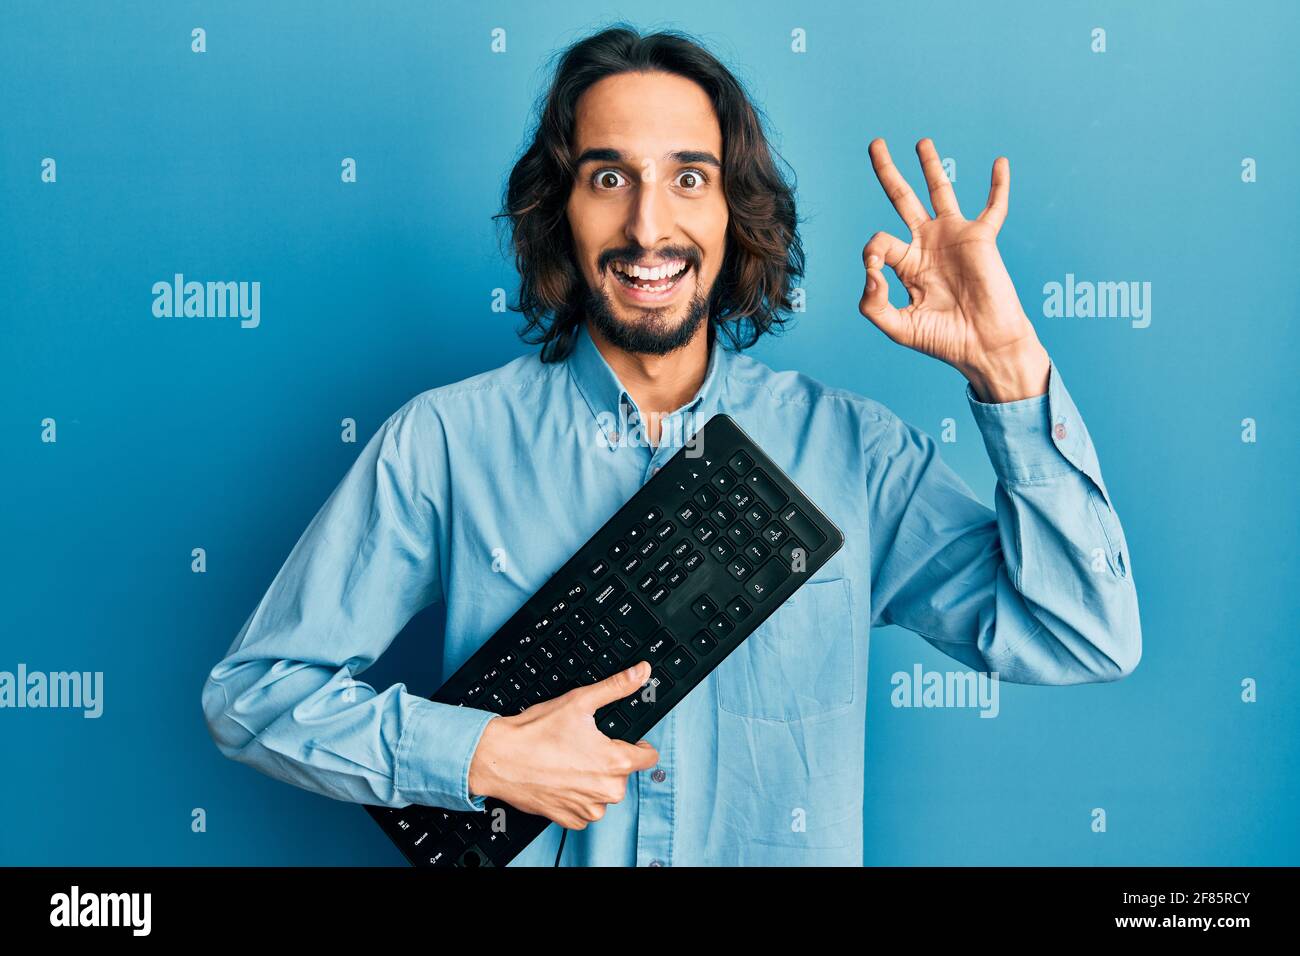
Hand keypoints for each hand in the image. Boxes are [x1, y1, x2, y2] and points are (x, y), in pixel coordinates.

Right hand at [466, 661, 659, 829]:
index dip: (638, 745)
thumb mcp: (580, 701)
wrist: (499, 759)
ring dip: (593, 780)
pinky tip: (561, 779)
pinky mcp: (571, 820)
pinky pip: (586, 809)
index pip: (649, 758)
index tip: (624, 741)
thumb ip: (617, 687)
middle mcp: (607, 790)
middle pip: (624, 774)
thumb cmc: (536, 734)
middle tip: (582, 746)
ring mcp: (589, 809)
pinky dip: (577, 796)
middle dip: (609, 760)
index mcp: (616, 762)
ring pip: (604, 792)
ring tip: (568, 761)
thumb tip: (641, 672)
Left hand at [859, 137, 1049, 402]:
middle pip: (902, 199)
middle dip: (887, 172)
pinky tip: (1000, 163)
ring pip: (940, 191)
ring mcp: (954, 238)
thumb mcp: (897, 327)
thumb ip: (872, 303)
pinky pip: (993, 206)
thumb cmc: (943, 340)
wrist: (983, 346)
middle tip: (875, 144)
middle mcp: (927, 246)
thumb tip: (869, 269)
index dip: (871, 252)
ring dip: (931, 165)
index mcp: (906, 265)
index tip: (876, 272)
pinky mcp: (981, 238)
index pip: (879, 241)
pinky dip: (999, 186)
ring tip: (921, 141)